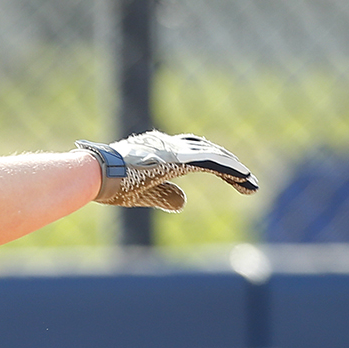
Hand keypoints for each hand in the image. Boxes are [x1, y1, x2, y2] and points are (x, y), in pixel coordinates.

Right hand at [78, 131, 258, 211]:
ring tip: (252, 184)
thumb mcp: (142, 193)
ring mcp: (173, 150)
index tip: (229, 174)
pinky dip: (231, 171)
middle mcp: (168, 145)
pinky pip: (212, 163)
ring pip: (214, 156)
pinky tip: (244, 180)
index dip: (212, 161)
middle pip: (207, 150)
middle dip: (229, 165)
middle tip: (247, 180)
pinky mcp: (178, 159)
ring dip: (235, 170)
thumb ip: (164, 195)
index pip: (192, 151)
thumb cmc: (110, 184)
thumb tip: (184, 203)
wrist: (96, 174)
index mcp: (157, 150)